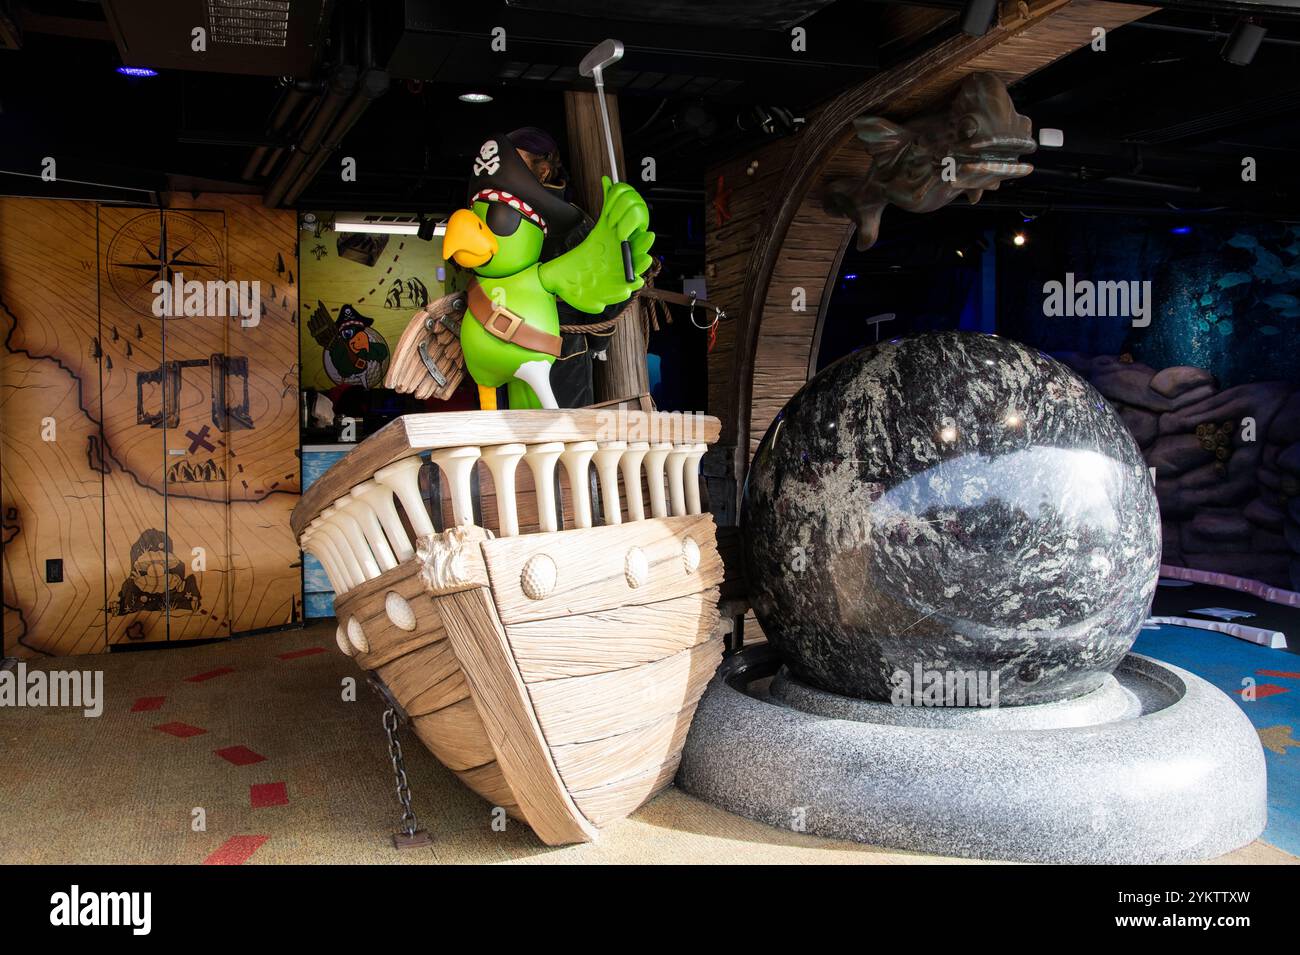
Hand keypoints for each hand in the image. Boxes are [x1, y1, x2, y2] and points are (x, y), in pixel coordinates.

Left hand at [538, 180, 655, 311]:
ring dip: (641, 265)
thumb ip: (607, 206)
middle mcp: (625, 259)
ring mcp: (621, 276)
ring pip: (637, 271)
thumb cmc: (586, 256)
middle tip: (638, 236)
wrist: (570, 278)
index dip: (633, 225)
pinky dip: (627, 288)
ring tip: (643, 259)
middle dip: (643, 245)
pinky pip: (625, 291)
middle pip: (641, 250)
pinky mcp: (613, 292)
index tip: (617, 222)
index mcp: (622, 245)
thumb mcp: (596, 230)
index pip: (638, 233)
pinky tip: (630, 283)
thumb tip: (607, 181)